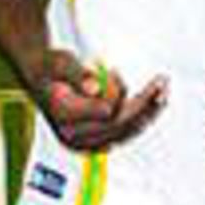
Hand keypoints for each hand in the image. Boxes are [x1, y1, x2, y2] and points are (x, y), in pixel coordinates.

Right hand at [33, 50, 167, 151]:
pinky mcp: (98, 142)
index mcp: (63, 117)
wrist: (42, 77)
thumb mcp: (61, 61)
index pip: (106, 111)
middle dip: (145, 102)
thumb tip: (93, 88)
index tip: (114, 69)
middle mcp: (74, 136)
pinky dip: (142, 117)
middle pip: (121, 123)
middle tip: (163, 81)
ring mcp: (87, 143)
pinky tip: (156, 102)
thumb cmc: (52, 67)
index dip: (117, 91)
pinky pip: (127, 133)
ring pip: (128, 130)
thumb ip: (78, 74)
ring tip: (163, 89)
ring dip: (149, 110)